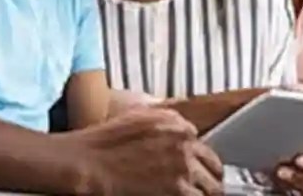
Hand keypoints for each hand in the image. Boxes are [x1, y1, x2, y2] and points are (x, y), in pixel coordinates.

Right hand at [61, 108, 223, 194]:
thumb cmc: (103, 143)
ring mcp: (183, 171)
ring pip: (210, 190)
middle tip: (203, 191)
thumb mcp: (141, 116)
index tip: (201, 174)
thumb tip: (186, 131)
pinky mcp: (176, 192)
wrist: (87, 163)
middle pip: (215, 171)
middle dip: (210, 182)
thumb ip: (169, 122)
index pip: (208, 150)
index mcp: (180, 127)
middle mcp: (187, 147)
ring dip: (202, 194)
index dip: (204, 165)